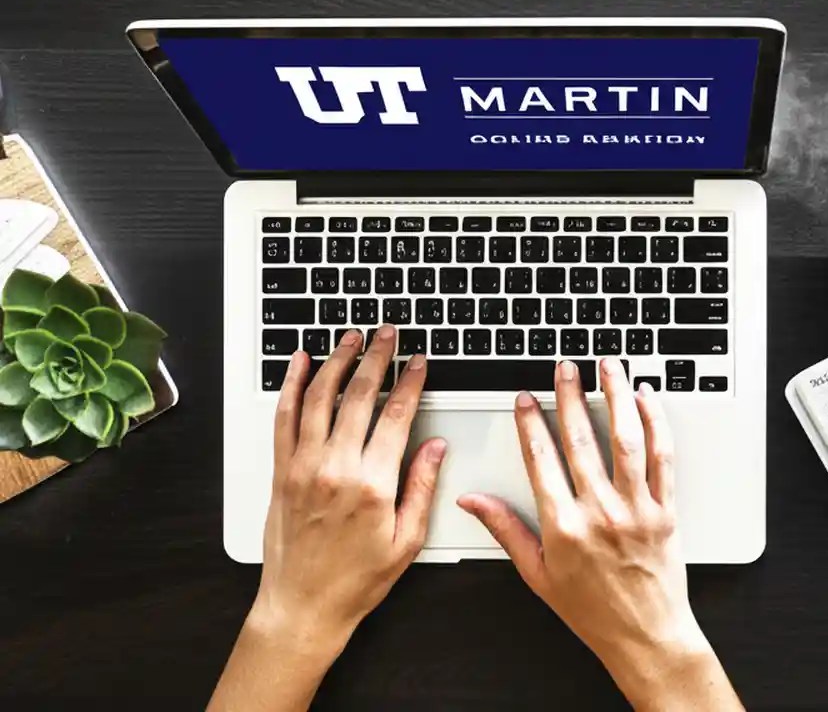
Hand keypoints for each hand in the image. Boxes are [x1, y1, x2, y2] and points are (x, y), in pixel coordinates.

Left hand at [210, 325, 445, 711]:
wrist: (302, 606)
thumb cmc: (355, 581)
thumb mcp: (407, 541)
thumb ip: (422, 488)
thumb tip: (435, 448)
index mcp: (373, 484)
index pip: (396, 416)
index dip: (410, 382)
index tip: (418, 362)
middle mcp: (335, 469)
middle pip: (358, 396)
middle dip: (376, 358)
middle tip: (387, 334)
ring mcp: (303, 467)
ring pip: (319, 398)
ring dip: (336, 361)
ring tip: (350, 338)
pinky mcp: (281, 472)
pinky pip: (284, 418)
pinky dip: (291, 386)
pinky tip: (299, 364)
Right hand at [459, 358, 741, 710]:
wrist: (645, 636)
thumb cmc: (591, 611)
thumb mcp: (537, 574)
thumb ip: (506, 530)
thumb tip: (471, 502)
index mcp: (563, 527)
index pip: (541, 460)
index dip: (531, 423)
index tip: (526, 398)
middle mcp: (599, 513)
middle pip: (582, 440)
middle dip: (570, 395)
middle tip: (565, 366)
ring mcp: (636, 509)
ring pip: (626, 440)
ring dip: (617, 396)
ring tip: (609, 367)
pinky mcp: (666, 511)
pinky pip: (663, 459)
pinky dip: (657, 425)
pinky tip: (648, 401)